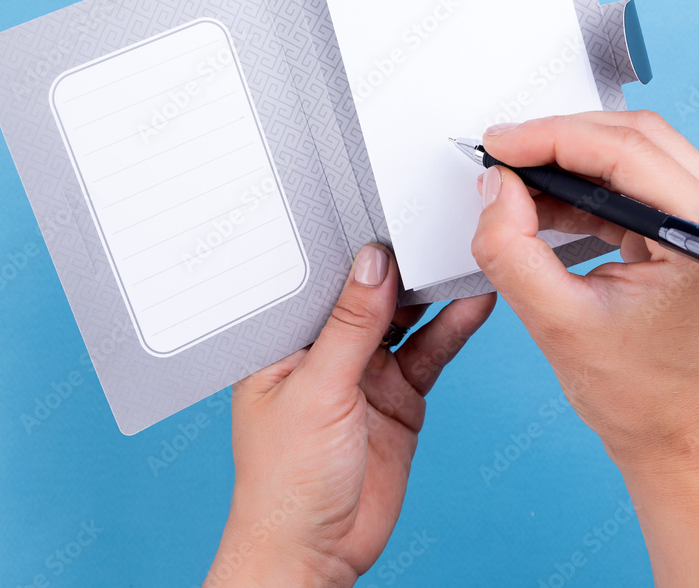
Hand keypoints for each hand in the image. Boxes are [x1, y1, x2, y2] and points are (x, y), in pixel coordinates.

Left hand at [203, 244, 494, 587]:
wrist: (318, 550)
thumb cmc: (284, 479)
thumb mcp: (317, 390)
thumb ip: (351, 325)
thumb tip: (373, 263)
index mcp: (286, 336)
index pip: (321, 276)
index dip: (350, 244)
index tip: (383, 209)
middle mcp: (326, 346)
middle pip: (369, 290)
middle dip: (399, 261)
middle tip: (432, 222)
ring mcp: (365, 368)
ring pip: (405, 315)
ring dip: (432, 290)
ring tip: (462, 253)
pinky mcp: (399, 393)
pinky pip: (430, 350)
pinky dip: (453, 327)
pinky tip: (474, 303)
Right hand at [471, 111, 698, 587]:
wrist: (680, 440)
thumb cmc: (645, 402)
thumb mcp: (559, 325)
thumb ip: (512, 251)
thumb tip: (494, 188)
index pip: (626, 154)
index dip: (551, 138)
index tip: (501, 144)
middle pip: (637, 139)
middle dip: (559, 138)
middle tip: (502, 154)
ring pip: (636, 154)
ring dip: (569, 159)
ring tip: (516, 180)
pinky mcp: (685, 232)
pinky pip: (634, 185)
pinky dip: (583, 186)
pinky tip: (544, 202)